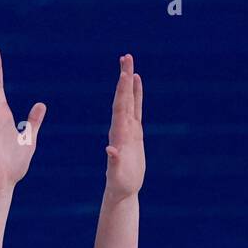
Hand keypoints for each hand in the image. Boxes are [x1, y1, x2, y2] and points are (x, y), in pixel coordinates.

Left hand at [105, 54, 144, 199]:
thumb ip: (114, 162)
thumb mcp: (116, 175)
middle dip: (124, 78)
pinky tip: (136, 82)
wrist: (122, 189)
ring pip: (129, 100)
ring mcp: (127, 128)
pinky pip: (136, 109)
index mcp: (117, 135)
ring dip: (128, 82)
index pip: (120, 108)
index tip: (125, 74)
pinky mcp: (134, 132)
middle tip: (126, 57)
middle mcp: (121, 127)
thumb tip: (111, 150)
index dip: (123, 91)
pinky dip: (136, 95)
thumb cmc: (119, 184)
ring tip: (129, 63)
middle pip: (123, 98)